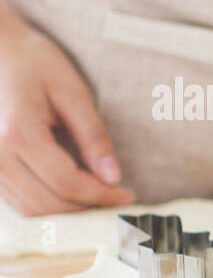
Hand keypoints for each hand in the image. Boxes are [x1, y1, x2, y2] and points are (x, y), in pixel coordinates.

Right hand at [0, 6, 133, 215]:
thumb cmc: (35, 64)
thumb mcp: (73, 92)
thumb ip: (93, 136)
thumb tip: (113, 178)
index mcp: (19, 134)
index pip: (67, 184)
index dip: (102, 196)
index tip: (128, 196)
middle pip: (48, 205)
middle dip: (87, 209)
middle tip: (116, 201)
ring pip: (31, 210)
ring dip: (68, 213)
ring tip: (98, 199)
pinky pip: (18, 202)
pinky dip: (48, 206)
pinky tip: (73, 194)